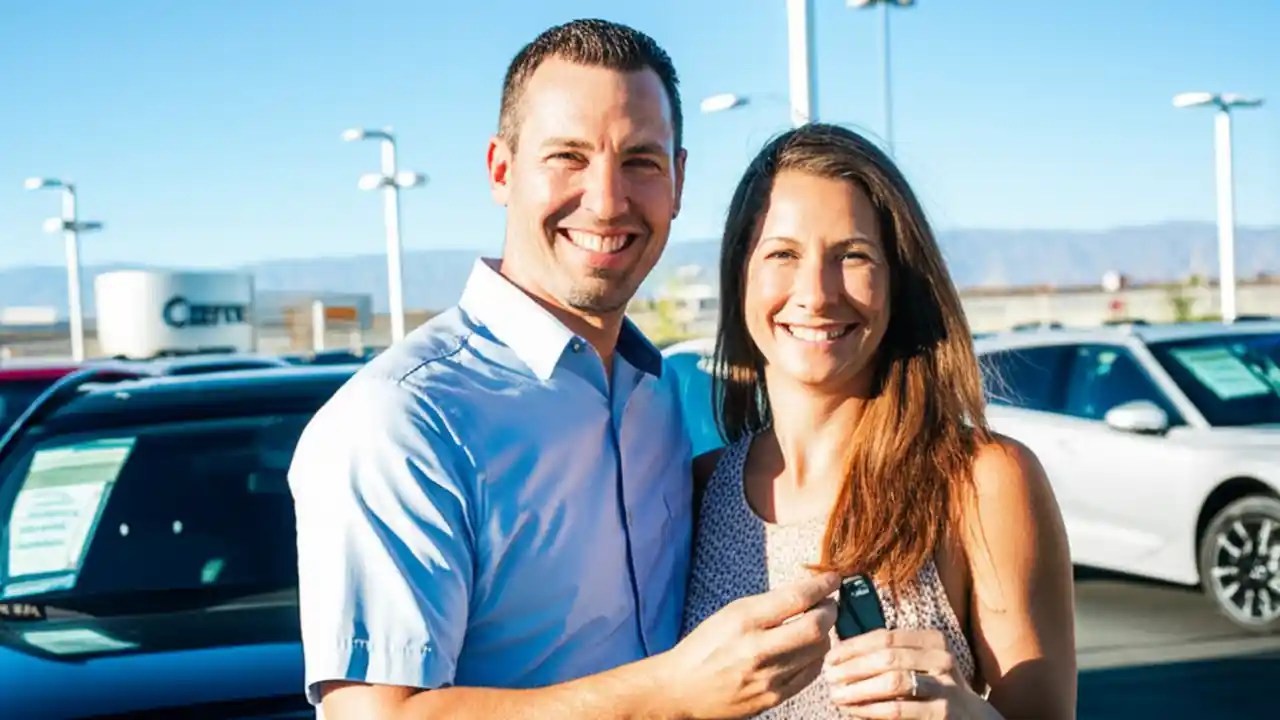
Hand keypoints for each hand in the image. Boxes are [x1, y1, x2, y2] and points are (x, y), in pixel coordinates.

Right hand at [657, 571, 840, 719]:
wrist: (681, 690)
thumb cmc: (704, 647)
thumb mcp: (729, 614)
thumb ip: (767, 605)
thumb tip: (806, 593)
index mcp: (744, 621)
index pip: (797, 598)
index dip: (822, 586)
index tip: (833, 580)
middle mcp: (758, 649)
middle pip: (816, 627)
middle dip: (830, 611)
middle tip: (829, 604)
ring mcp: (768, 678)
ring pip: (818, 651)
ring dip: (825, 634)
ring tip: (818, 625)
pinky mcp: (773, 698)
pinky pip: (810, 674)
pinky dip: (815, 657)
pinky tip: (808, 649)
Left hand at [823, 629, 986, 718]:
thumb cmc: (933, 690)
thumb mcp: (918, 665)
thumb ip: (888, 655)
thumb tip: (840, 653)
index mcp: (932, 640)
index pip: (885, 637)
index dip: (853, 647)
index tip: (830, 658)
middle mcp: (941, 659)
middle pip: (887, 657)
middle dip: (852, 667)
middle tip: (829, 677)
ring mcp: (945, 686)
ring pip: (893, 681)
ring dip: (859, 688)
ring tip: (837, 695)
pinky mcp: (942, 713)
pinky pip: (899, 709)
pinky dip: (871, 709)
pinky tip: (854, 710)